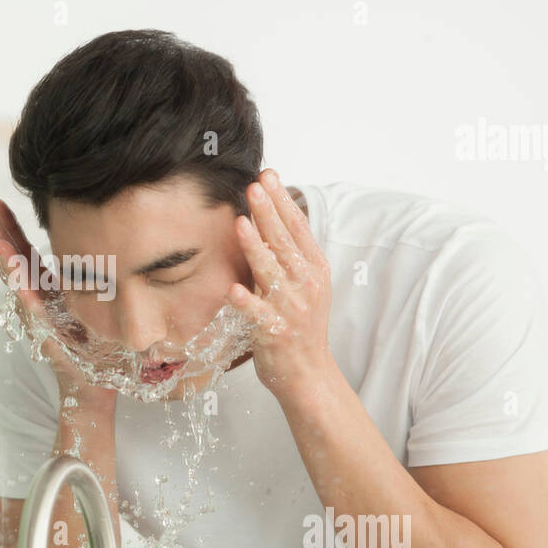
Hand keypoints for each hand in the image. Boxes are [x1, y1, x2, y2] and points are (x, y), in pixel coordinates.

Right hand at [0, 199, 115, 408]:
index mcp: (44, 288)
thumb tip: (84, 241)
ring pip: (20, 286)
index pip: (22, 251)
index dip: (10, 227)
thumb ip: (76, 275)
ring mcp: (40, 318)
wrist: (93, 384)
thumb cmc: (91, 342)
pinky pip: (37, 314)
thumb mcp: (83, 299)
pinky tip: (20, 283)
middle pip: (13, 262)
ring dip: (8, 263)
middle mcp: (37, 301)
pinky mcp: (49, 337)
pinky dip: (28, 298)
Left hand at [229, 169, 334, 399]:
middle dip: (268, 212)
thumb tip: (272, 213)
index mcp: (314, 268)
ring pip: (271, 272)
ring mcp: (291, 308)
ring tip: (241, 223)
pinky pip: (258, 314)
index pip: (298, 227)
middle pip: (285, 242)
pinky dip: (246, 302)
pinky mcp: (275, 332)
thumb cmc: (300, 323)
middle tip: (254, 185)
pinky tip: (233, 289)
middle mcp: (306, 284)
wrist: (308, 372)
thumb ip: (290, 252)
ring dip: (256, 247)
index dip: (282, 200)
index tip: (268, 175)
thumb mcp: (305, 283)